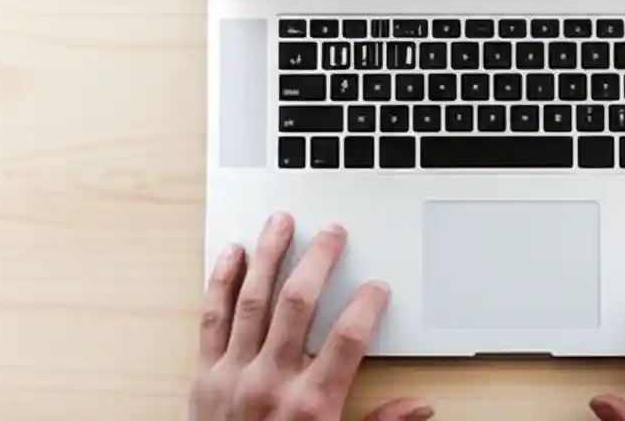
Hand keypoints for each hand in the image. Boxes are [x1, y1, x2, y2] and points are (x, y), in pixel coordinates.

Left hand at [189, 212, 432, 420]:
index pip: (348, 338)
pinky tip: (233, 254)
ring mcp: (233, 375)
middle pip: (299, 304)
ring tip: (281, 223)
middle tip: (333, 233)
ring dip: (269, 255)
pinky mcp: (203, 376)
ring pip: (252, 300)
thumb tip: (421, 408)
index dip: (367, 306)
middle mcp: (271, 383)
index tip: (377, 287)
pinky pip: (211, 318)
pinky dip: (221, 282)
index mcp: (311, 405)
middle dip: (319, 260)